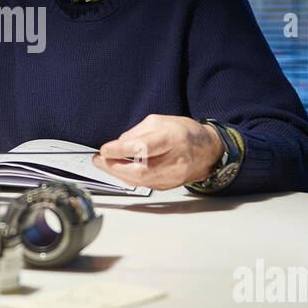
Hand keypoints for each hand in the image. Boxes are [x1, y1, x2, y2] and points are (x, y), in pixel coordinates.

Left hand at [93, 114, 224, 190]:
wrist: (207, 151)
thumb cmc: (185, 133)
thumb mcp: (160, 121)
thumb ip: (137, 132)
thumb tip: (118, 144)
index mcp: (173, 139)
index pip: (144, 147)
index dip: (122, 150)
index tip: (105, 149)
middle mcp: (175, 160)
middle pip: (140, 170)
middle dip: (114, 167)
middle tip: (99, 160)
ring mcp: (173, 176)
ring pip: (140, 181)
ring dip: (118, 174)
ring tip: (104, 164)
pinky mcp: (169, 186)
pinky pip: (143, 184)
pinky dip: (128, 178)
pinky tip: (119, 170)